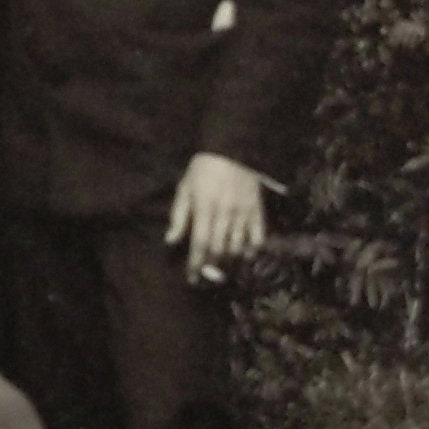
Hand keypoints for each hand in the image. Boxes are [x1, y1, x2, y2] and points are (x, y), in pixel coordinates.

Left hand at [166, 151, 268, 284]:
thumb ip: (179, 216)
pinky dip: (252, 250)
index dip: (195, 264)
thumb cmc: (203, 169)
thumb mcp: (184, 188)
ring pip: (238, 246)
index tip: (192, 279)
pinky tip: (245, 257)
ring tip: (222, 270)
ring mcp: (243, 213)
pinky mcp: (257, 210)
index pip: (199, 244)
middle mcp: (225, 214)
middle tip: (206, 279)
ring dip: (229, 262)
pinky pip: (258, 236)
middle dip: (211, 268)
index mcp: (204, 208)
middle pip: (218, 250)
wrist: (232, 149)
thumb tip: (170, 241)